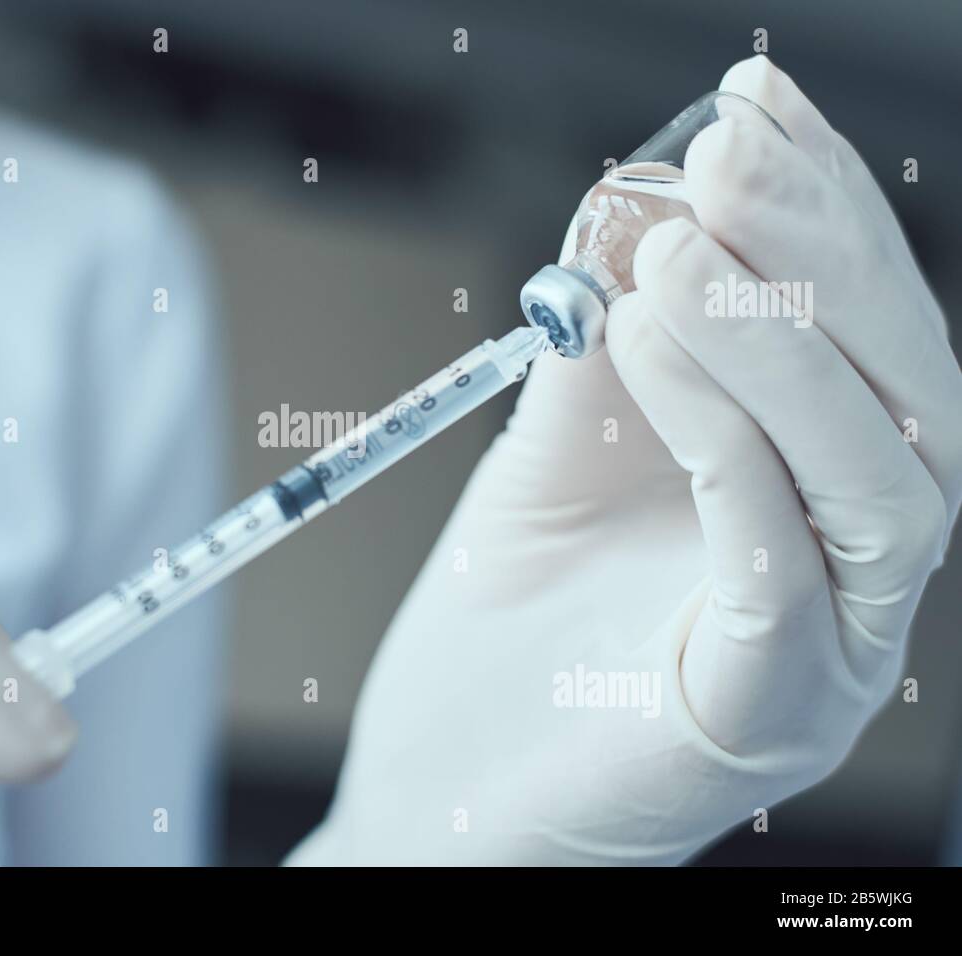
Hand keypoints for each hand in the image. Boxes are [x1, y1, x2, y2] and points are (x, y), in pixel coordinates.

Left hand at [289, 56, 960, 864]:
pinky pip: (780, 559)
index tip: (753, 104)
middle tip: (728, 154)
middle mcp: (847, 574)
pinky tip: (649, 342)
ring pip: (877, 471)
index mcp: (810, 500)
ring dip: (780, 336)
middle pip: (905, 391)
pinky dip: (725, 434)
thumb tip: (631, 203)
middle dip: (821, 252)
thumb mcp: (553, 454)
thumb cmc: (499, 634)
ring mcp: (824, 652)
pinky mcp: (762, 712)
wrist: (434, 790)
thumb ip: (603, 346)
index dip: (823, 209)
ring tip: (674, 248)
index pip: (858, 336)